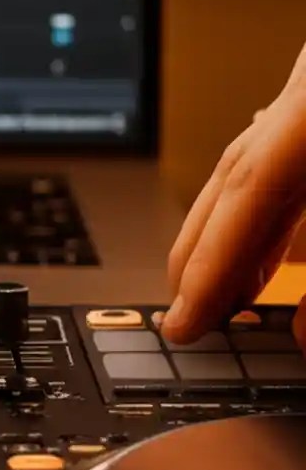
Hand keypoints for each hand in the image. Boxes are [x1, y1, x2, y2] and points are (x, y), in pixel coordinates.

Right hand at [163, 41, 305, 347]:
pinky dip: (269, 198)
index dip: (209, 266)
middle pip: (235, 174)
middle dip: (204, 251)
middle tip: (184, 312)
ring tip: (217, 283)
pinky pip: (286, 148)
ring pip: (256, 159)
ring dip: (232, 227)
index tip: (184, 321)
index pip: (246, 193)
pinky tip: (266, 222)